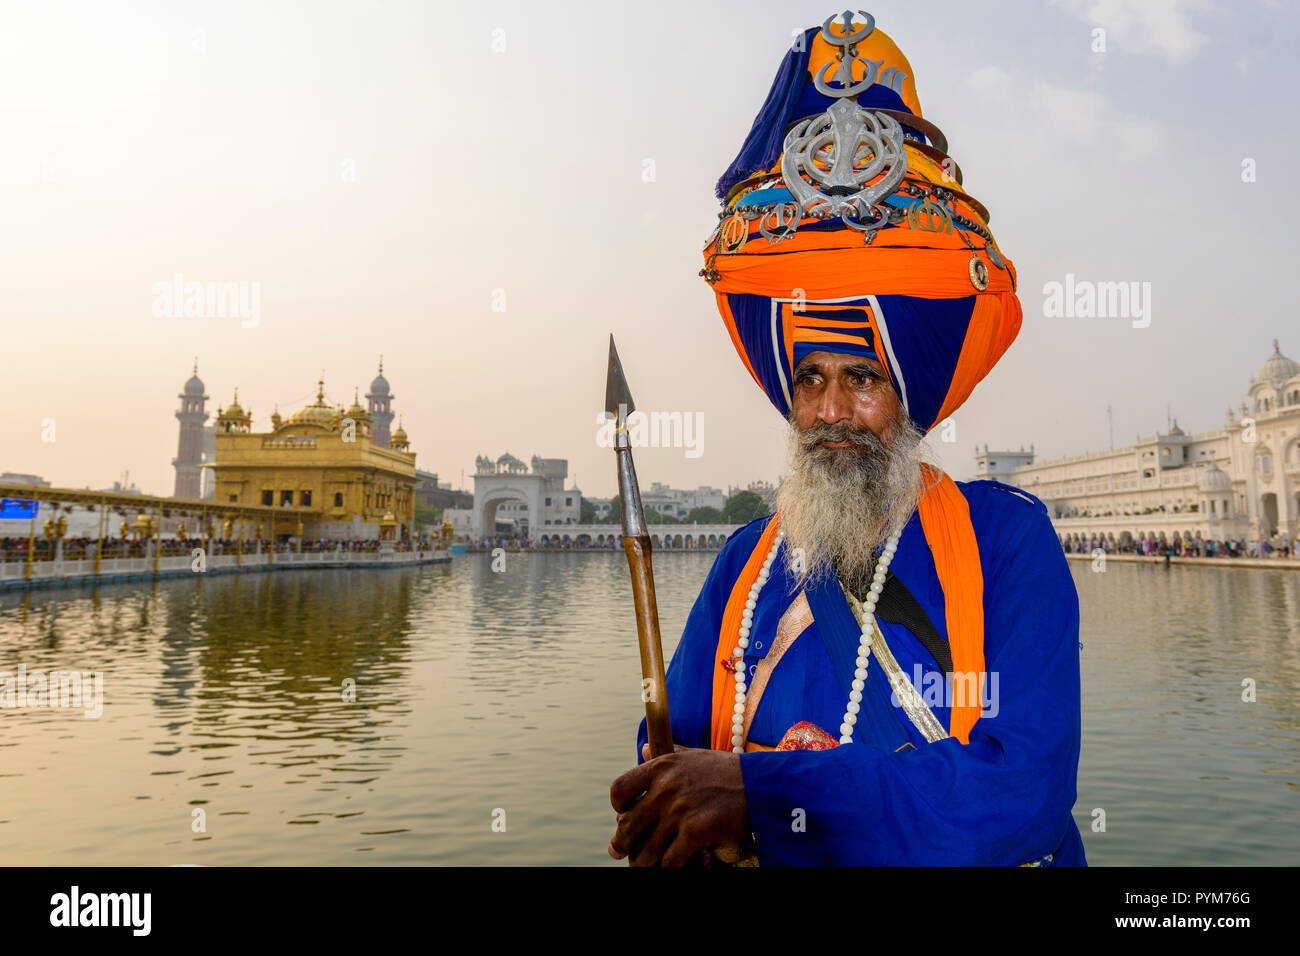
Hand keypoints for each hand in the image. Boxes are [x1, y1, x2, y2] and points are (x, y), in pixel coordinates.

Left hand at [607, 743, 749, 865]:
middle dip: (620, 843)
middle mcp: (666, 786)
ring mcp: (680, 809)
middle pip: (628, 823)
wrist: (760, 784)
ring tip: (641, 867)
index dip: (617, 806)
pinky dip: (668, 869)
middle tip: (617, 852)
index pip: (620, 788)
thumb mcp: (692, 756)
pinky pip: (671, 861)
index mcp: (661, 766)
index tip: (622, 815)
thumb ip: (666, 754)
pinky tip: (669, 868)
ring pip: (647, 848)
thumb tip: (641, 750)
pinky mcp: (696, 830)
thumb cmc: (726, 771)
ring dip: (642, 863)